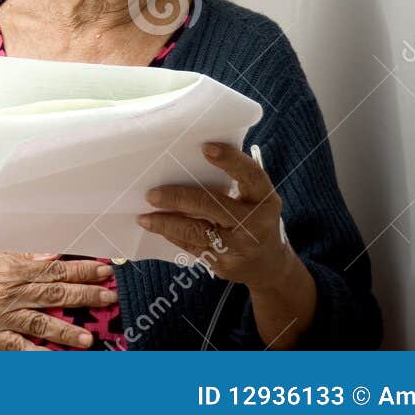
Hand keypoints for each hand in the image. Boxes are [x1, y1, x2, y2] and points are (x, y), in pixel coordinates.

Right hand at [0, 249, 115, 350]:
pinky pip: (17, 345)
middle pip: (54, 294)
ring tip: (87, 338)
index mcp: (13, 267)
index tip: (104, 271)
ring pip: (39, 322)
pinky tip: (54, 357)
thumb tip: (53, 254)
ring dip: (65, 330)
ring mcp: (2, 314)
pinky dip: (36, 352)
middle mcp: (11, 291)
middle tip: (109, 297)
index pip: (55, 269)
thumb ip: (25, 253)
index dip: (82, 271)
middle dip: (85, 296)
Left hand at [139, 141, 298, 288]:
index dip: (230, 160)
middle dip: (178, 198)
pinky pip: (192, 247)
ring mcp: (239, 247)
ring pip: (196, 231)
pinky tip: (156, 227)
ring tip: (144, 217)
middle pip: (212, 205)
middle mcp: (255, 224)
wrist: (270, 267)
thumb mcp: (255, 200)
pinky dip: (172, 235)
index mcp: (265, 200)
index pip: (250, 176)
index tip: (205, 147)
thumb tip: (187, 159)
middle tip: (151, 194)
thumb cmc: (255, 220)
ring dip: (166, 223)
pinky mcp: (224, 265)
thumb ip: (233, 182)